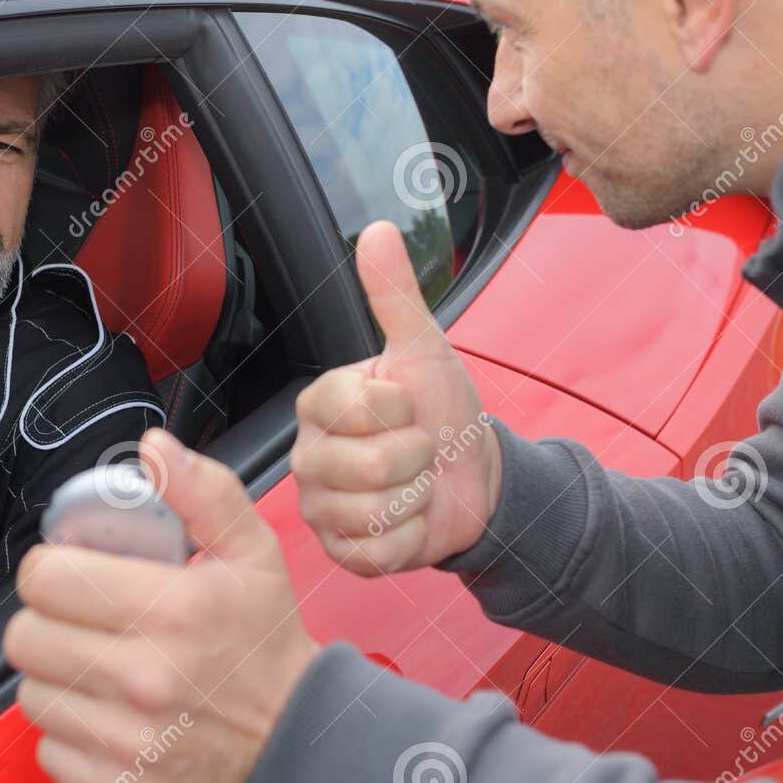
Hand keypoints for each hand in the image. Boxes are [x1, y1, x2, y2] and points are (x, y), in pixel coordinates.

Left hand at [4, 428, 319, 782]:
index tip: (71, 570)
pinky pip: (49, 751)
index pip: (47, 578)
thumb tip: (155, 450)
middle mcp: (146, 676)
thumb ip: (202, 491)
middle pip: (26, 636)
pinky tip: (107, 714)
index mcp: (172, 609)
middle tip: (82, 618)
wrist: (299, 737)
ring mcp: (131, 739)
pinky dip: (69, 734)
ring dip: (56, 677)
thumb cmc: (267, 645)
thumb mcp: (252, 551)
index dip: (52, 567)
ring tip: (98, 667)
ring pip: (32, 694)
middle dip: (48, 619)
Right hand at [291, 221, 500, 574]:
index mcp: (320, 404)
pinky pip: (376, 550)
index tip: (409, 406)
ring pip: (373, 510)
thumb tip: (377, 229)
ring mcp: (320, 508)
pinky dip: (410, 536)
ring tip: (414, 484)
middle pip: (369, 465)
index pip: (362, 408)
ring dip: (416, 497)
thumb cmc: (442, 411)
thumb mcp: (424, 349)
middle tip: (418, 450)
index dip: (404, 409)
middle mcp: (308, 456)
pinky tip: (409, 520)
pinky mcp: (340, 553)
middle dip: (417, 457)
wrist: (474, 477)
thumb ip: (395, 293)